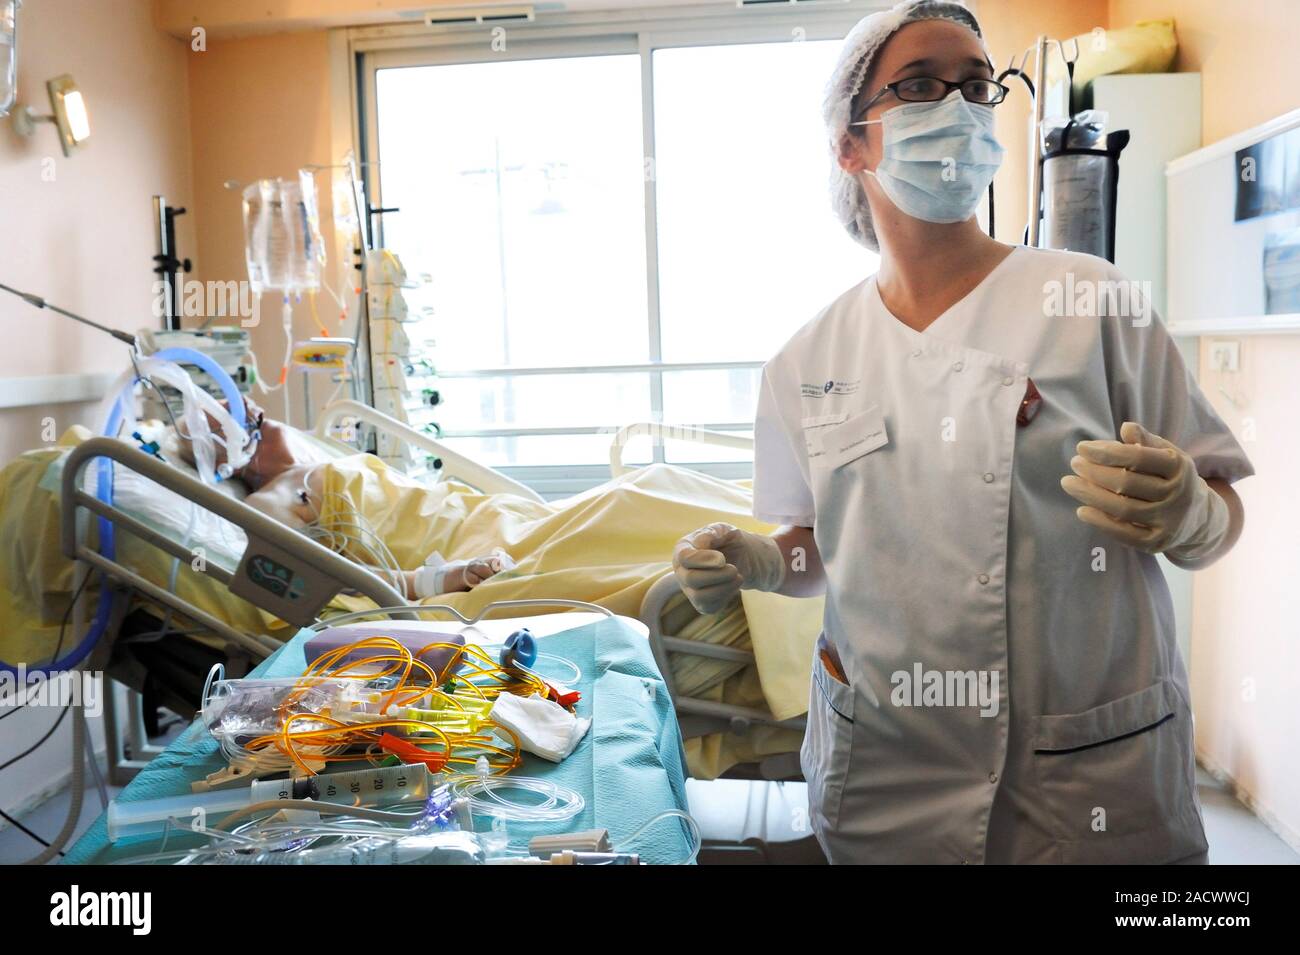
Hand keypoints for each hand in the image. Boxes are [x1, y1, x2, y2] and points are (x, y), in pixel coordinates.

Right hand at [672, 522, 783, 614]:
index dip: (704, 560)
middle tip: (734, 570)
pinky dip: (726, 597)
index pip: (684, 558)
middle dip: (717, 576)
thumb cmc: (729, 540)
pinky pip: (710, 607)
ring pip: (700, 597)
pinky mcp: (701, 603)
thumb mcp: (724, 530)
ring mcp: (689, 589)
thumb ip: (711, 533)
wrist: (743, 556)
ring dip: (724, 587)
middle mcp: (681, 570)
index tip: (723, 559)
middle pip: (691, 579)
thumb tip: (700, 545)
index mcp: (682, 549)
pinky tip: (733, 585)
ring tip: (738, 577)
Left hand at [1060, 421, 1228, 558]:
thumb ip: (1146, 441)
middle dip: (1095, 472)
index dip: (1106, 452)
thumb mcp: (1166, 455)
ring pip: (1123, 509)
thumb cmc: (1171, 478)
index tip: (1082, 448)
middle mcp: (1177, 495)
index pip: (1138, 457)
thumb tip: (1127, 427)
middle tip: (1074, 464)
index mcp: (1178, 467)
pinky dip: (1101, 522)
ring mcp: (1168, 521)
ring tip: (1070, 483)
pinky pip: (1125, 534)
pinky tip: (1082, 510)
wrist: (1198, 518)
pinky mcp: (1157, 542)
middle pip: (1127, 483)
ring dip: (1091, 495)